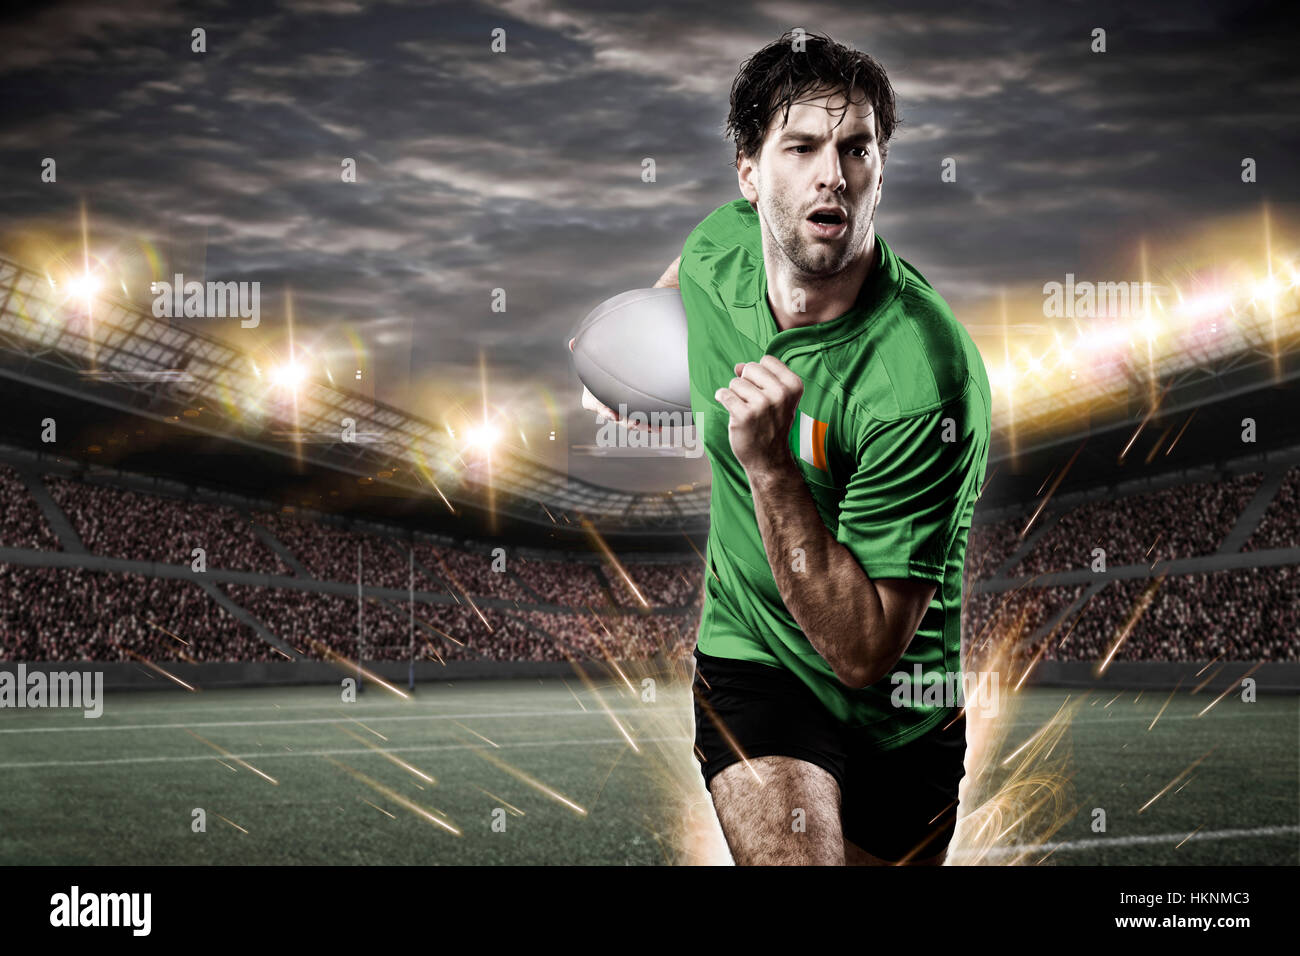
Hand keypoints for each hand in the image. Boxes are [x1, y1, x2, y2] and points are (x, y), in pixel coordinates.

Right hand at [570, 336, 658, 431]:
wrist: (618, 369)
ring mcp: (622, 413)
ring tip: (653, 426)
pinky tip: (661, 426)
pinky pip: (643, 422)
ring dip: (642, 425)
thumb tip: (571, 343)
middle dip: (627, 422)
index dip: (605, 411)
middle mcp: (608, 409)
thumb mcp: (592, 359)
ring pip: (632, 423)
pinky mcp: (635, 414)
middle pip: (617, 419)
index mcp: (593, 400)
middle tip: (636, 422)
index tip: (613, 414)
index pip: (598, 408)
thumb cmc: (602, 366)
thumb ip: (583, 351)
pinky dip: (652, 424)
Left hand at [714, 355, 802, 473]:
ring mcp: (762, 404)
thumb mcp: (777, 398)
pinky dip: (723, 400)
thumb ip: (760, 378)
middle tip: (754, 404)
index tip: (764, 392)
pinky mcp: (744, 415)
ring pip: (735, 382)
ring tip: (746, 411)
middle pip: (750, 368)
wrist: (769, 458)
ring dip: (735, 395)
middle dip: (746, 383)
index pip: (766, 360)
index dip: (759, 375)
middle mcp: (781, 393)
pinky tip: (733, 412)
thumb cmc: (771, 425)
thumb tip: (738, 366)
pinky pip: (724, 394)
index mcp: (793, 386)